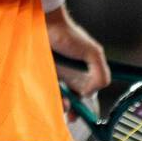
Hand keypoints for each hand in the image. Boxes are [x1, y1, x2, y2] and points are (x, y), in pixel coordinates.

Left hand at [45, 5, 109, 120]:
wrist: (44, 25)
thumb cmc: (69, 35)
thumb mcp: (93, 53)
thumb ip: (100, 74)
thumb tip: (91, 92)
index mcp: (85, 71)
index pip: (87, 93)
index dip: (85, 106)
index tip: (81, 115)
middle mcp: (70, 75)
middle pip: (72, 99)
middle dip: (73, 109)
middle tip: (72, 115)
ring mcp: (55, 76)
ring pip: (58, 97)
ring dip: (62, 104)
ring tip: (64, 104)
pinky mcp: (41, 75)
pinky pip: (45, 91)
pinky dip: (49, 96)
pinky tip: (54, 96)